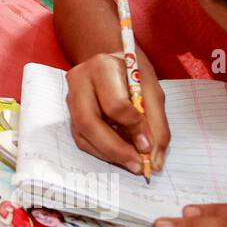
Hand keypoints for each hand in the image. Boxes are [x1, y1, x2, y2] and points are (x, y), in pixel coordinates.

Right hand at [63, 52, 169, 173]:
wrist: (112, 61)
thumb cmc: (134, 73)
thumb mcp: (152, 89)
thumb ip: (156, 123)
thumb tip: (155, 160)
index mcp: (102, 67)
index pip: (114, 104)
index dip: (133, 128)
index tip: (148, 146)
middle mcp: (80, 80)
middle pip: (89, 122)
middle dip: (115, 149)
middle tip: (138, 165)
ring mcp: (71, 97)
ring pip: (82, 134)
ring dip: (108, 153)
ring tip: (131, 162)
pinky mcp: (70, 112)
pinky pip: (82, 138)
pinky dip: (101, 151)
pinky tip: (119, 154)